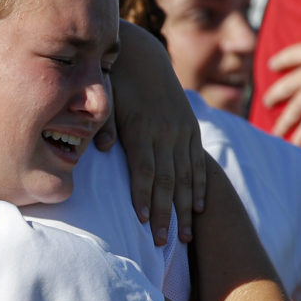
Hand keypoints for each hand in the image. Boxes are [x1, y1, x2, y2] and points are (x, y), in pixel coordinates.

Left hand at [97, 21, 206, 243]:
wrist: (142, 56)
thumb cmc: (114, 82)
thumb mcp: (105, 98)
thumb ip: (104, 123)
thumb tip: (100, 147)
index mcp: (142, 129)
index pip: (144, 171)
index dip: (143, 197)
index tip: (141, 222)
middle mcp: (166, 133)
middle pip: (167, 181)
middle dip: (164, 215)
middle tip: (161, 244)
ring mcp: (182, 132)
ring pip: (187, 177)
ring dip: (185, 209)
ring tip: (184, 238)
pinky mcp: (191, 129)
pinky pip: (198, 164)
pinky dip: (200, 187)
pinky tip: (199, 209)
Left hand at [263, 18, 300, 144]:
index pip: (293, 54)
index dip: (281, 60)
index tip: (271, 65)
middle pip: (286, 85)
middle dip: (274, 95)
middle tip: (266, 103)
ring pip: (293, 109)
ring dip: (283, 122)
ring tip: (275, 133)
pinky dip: (300, 137)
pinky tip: (293, 145)